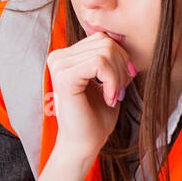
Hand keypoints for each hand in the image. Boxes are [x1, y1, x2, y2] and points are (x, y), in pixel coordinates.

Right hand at [45, 32, 136, 164]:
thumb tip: (122, 36)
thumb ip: (111, 59)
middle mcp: (58, 57)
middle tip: (120, 91)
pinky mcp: (65, 77)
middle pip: (105, 41)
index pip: (101, 38)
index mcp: (65, 56)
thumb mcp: (107, 80)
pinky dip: (112, 81)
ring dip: (118, 76)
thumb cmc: (95, 116)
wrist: (84, 144)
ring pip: (105, 51)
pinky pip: (100, 63)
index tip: (123, 82)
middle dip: (121, 65)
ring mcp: (59, 66)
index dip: (120, 58)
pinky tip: (109, 98)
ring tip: (114, 95)